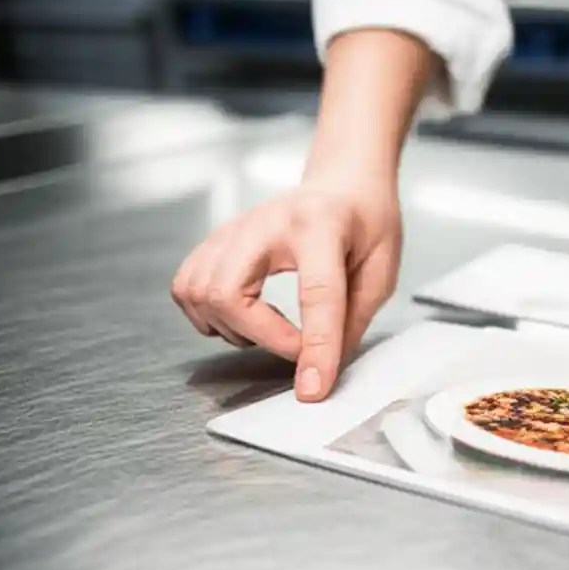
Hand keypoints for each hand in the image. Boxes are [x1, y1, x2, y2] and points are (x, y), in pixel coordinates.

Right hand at [171, 179, 400, 400]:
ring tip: (268, 327)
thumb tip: (322, 368)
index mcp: (321, 225)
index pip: (316, 294)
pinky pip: (187, 287)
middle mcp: (267, 222)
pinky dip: (208, 315)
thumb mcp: (382, 269)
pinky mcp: (216, 240)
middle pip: (229, 292)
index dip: (315, 347)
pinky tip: (243, 315)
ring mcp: (234, 229)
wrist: (343, 181)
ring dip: (231, 328)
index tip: (312, 388)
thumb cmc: (366, 220)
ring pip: (198, 292)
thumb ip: (353, 320)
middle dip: (257, 337)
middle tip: (294, 346)